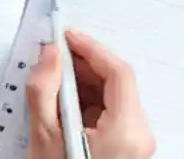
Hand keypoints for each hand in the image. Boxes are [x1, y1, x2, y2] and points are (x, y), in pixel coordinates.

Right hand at [25, 29, 154, 158]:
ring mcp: (136, 143)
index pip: (118, 74)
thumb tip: (50, 58)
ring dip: (85, 81)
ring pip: (114, 96)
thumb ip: (44, 90)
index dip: (92, 49)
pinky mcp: (127, 146)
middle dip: (86, 64)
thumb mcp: (45, 137)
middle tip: (58, 53)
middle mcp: (140, 136)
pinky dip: (89, 99)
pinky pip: (111, 111)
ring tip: (55, 77)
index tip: (69, 38)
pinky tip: (64, 99)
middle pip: (118, 82)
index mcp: (127, 132)